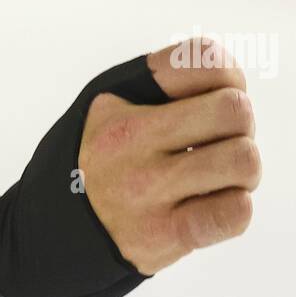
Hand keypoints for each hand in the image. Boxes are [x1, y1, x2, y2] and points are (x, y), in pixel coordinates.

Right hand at [80, 37, 261, 276]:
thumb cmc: (98, 159)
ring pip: (245, 160)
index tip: (207, 101)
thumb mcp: (107, 103)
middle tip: (218, 143)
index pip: (206, 60)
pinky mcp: (163, 236)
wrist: (50, 232)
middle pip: (235, 110)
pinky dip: (235, 210)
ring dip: (242, 171)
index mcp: (120, 102)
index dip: (226, 79)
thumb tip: (233, 85)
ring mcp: (146, 190)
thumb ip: (163, 80)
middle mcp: (131, 141)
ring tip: (216, 178)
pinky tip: (211, 208)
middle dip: (239, 126)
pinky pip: (236, 213)